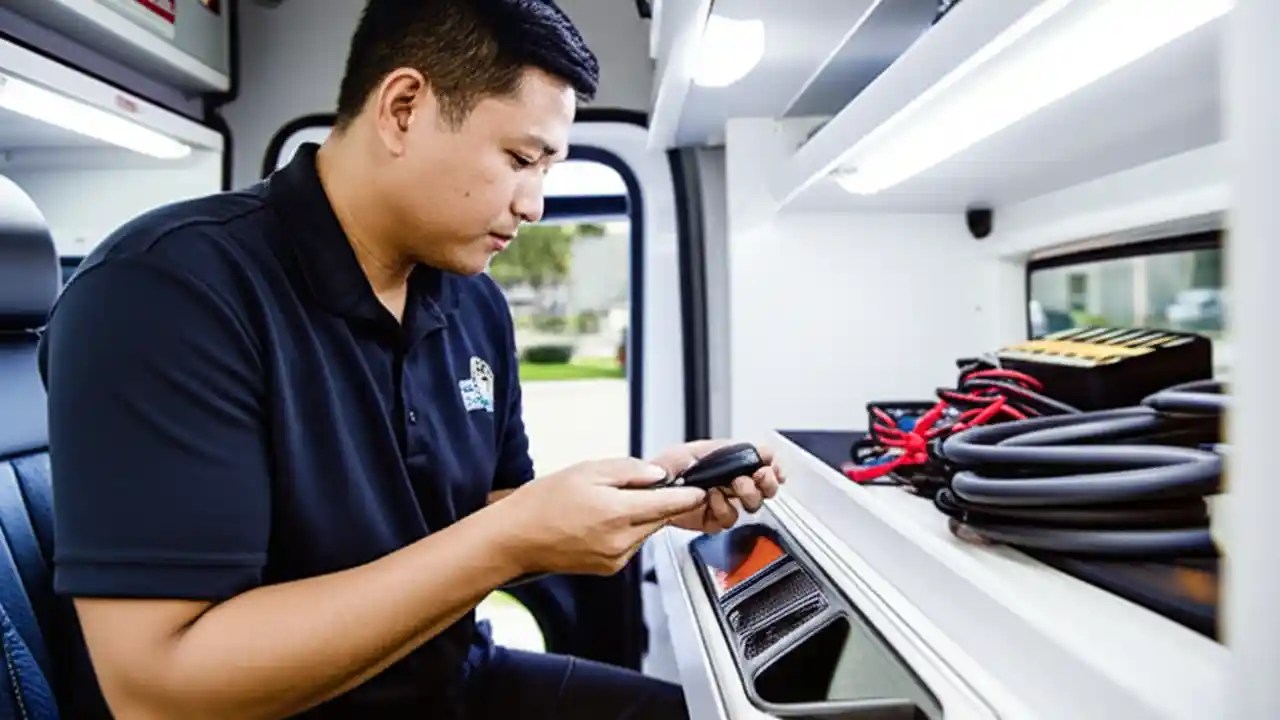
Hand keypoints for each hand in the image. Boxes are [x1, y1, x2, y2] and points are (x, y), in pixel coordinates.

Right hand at [499, 458, 707, 576]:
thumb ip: (628, 471)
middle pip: (659, 519)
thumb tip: (658, 475)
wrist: (516, 538)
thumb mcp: (587, 470)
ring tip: (608, 503)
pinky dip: (626, 531)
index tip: (700, 488)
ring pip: (645, 532)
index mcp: (617, 513)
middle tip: (637, 486)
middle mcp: (621, 541)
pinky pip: (630, 545)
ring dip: (640, 517)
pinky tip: (601, 521)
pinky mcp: (608, 568)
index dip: (688, 495)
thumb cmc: (543, 503)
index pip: (669, 504)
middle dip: (657, 502)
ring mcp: (615, 558)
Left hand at [651, 440, 785, 533]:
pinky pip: (728, 519)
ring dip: (748, 494)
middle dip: (767, 482)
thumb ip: (728, 448)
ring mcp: (724, 504)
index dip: (774, 467)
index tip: (774, 466)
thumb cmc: (669, 467)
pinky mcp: (713, 521)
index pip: (764, 467)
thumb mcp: (698, 449)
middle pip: (765, 489)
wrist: (649, 487)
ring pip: (751, 506)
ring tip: (736, 484)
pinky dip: (723, 508)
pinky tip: (713, 498)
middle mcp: (732, 485)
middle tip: (760, 476)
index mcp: (732, 465)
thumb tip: (757, 449)